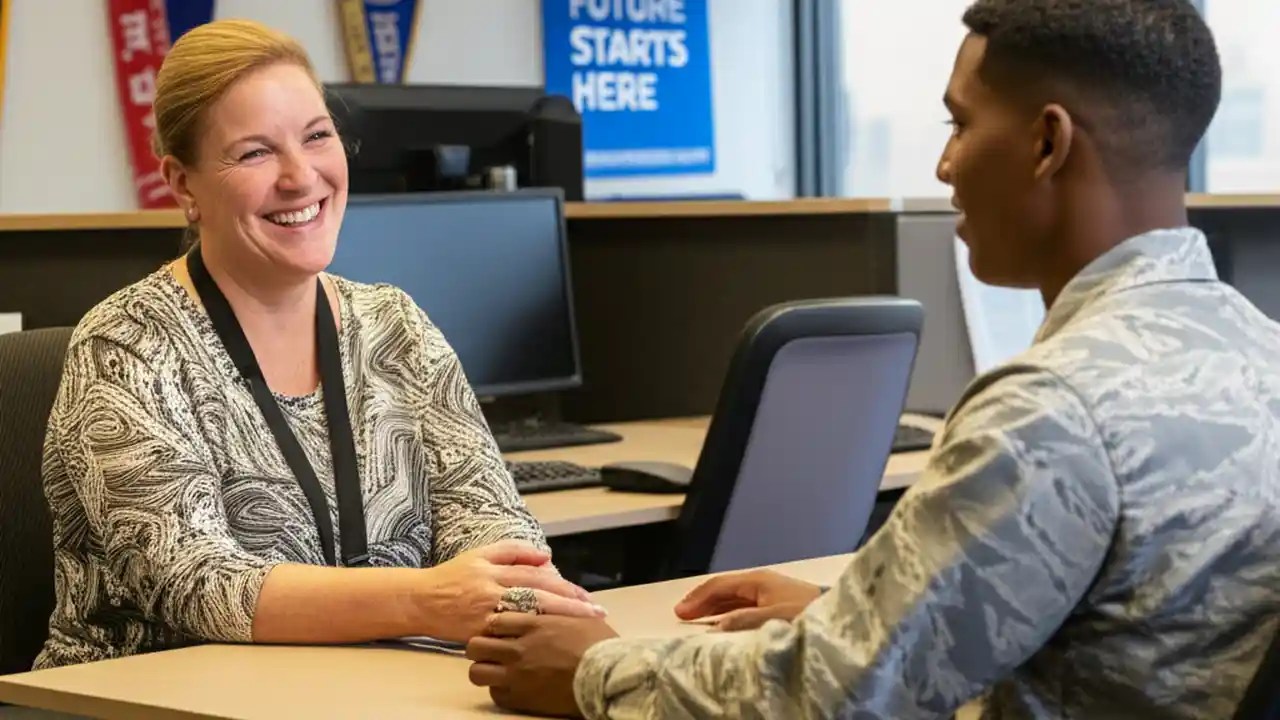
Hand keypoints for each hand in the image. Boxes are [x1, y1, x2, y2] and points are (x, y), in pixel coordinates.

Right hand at [418, 540, 605, 641]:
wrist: (421, 600)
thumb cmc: (454, 576)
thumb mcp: (481, 554)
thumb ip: (513, 551)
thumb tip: (546, 557)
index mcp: (494, 571)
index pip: (537, 578)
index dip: (564, 587)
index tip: (587, 596)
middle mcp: (492, 592)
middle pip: (538, 598)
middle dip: (570, 607)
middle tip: (595, 614)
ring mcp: (485, 615)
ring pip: (527, 618)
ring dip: (555, 622)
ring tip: (581, 627)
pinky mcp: (479, 634)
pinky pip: (510, 636)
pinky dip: (532, 637)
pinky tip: (549, 640)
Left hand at [467, 613, 619, 717]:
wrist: (606, 675)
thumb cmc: (599, 644)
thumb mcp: (578, 617)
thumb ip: (559, 608)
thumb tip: (558, 597)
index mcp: (532, 624)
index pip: (495, 620)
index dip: (494, 625)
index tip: (500, 630)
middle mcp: (518, 648)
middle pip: (476, 646)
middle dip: (480, 647)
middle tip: (491, 650)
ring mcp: (516, 674)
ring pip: (477, 672)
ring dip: (485, 670)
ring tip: (496, 670)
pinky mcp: (520, 698)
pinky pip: (494, 694)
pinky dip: (500, 690)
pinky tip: (512, 687)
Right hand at [674, 569, 822, 630]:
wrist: (842, 615)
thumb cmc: (812, 612)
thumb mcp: (776, 617)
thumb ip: (745, 620)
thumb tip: (718, 625)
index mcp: (758, 580)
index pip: (719, 585)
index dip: (698, 597)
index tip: (681, 611)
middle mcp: (762, 583)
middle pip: (724, 589)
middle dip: (702, 600)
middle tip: (682, 613)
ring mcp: (770, 593)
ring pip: (733, 597)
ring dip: (713, 607)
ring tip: (697, 618)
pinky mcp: (777, 604)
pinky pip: (743, 605)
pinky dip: (727, 612)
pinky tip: (724, 622)